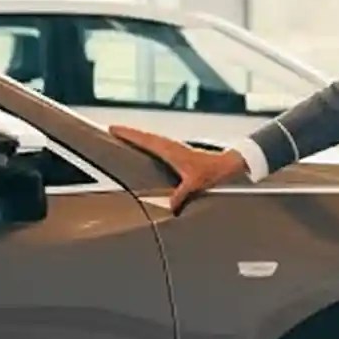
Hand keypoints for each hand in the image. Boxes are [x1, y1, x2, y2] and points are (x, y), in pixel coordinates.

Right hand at [109, 125, 247, 212]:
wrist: (227, 165)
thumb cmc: (212, 172)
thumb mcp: (195, 184)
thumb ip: (181, 195)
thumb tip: (170, 209)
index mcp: (171, 150)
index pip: (145, 140)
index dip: (129, 134)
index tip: (113, 129)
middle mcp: (171, 146)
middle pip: (145, 136)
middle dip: (128, 132)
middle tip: (111, 129)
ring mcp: (174, 147)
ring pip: (152, 139)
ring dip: (138, 136)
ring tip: (123, 136)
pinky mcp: (178, 152)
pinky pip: (158, 144)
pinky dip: (148, 142)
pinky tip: (145, 148)